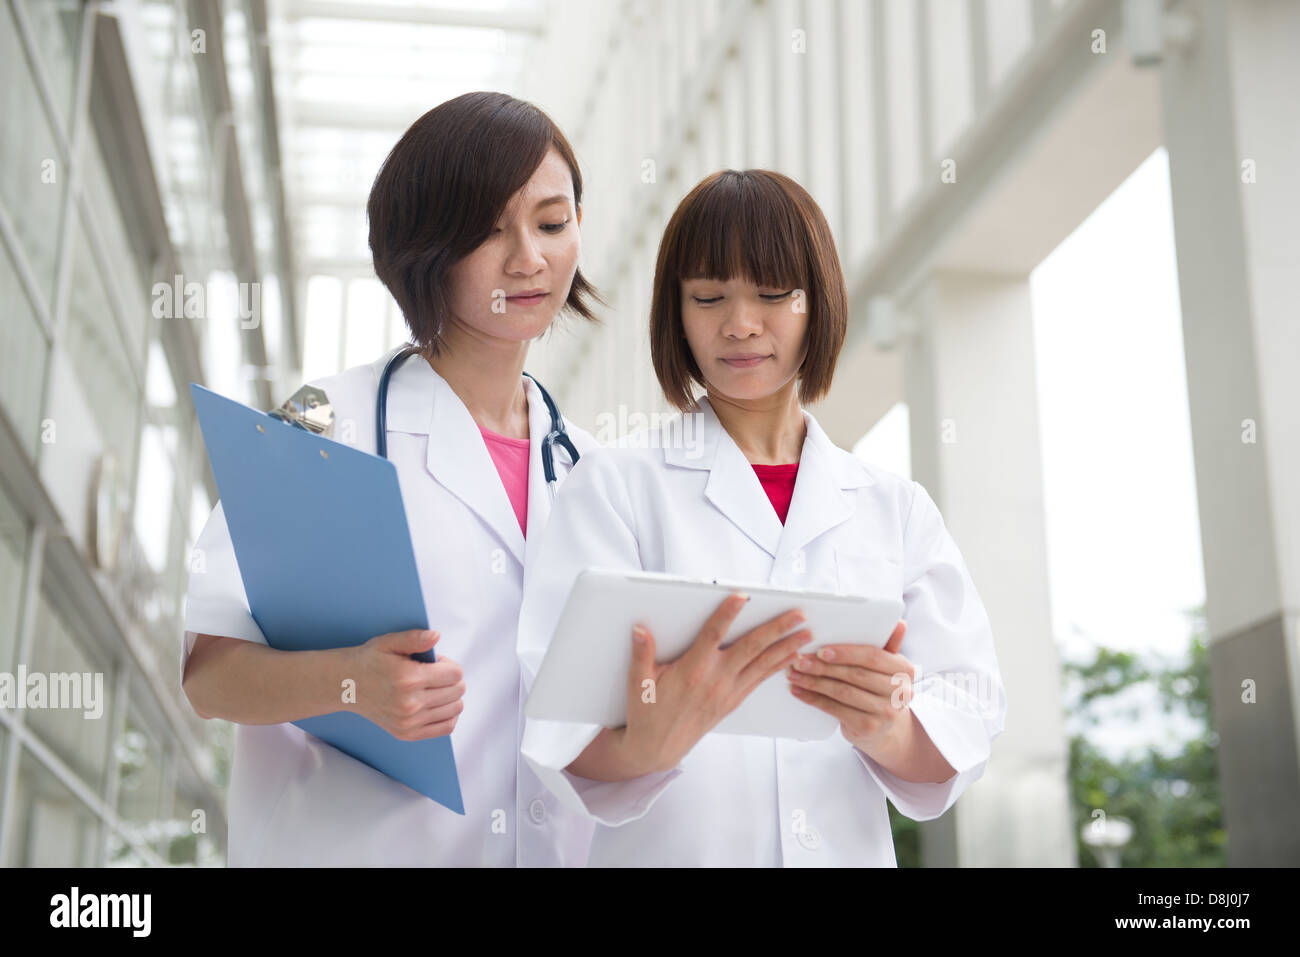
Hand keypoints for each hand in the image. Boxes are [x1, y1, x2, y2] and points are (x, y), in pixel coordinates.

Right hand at [345, 629, 465, 740]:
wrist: (348, 686)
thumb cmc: (370, 661)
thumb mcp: (389, 642)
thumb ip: (415, 638)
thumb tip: (436, 636)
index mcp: (408, 679)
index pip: (455, 674)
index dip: (449, 664)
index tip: (436, 662)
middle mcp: (410, 704)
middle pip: (457, 691)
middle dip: (451, 679)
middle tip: (434, 674)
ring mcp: (409, 722)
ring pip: (455, 708)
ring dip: (451, 696)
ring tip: (434, 687)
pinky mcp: (408, 734)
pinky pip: (446, 726)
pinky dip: (449, 714)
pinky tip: (439, 703)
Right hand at [612, 593, 812, 774]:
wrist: (658, 748)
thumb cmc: (648, 714)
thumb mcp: (639, 683)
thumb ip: (642, 654)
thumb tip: (641, 630)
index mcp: (692, 671)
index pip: (714, 635)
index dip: (728, 614)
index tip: (742, 597)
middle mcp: (716, 680)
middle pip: (752, 648)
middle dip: (777, 628)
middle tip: (798, 614)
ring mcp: (728, 692)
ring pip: (763, 664)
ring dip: (786, 647)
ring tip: (805, 632)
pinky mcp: (733, 702)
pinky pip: (760, 680)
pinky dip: (778, 666)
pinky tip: (790, 657)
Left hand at [786, 620, 914, 757]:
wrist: (886, 729)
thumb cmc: (880, 689)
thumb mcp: (887, 667)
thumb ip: (889, 644)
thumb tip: (899, 623)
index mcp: (904, 670)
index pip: (873, 657)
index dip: (846, 653)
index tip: (822, 650)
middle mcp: (900, 692)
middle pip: (855, 675)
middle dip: (823, 667)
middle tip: (800, 660)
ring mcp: (885, 712)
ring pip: (842, 692)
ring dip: (814, 682)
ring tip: (794, 674)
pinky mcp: (868, 727)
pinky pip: (835, 709)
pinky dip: (814, 699)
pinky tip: (799, 691)